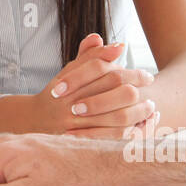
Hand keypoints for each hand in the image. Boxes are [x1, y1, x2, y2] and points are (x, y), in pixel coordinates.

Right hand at [17, 33, 158, 136]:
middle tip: (150, 93)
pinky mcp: (80, 140)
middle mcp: (72, 99)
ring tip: (151, 109)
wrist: (34, 119)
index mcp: (71, 80)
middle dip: (136, 89)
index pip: (103, 68)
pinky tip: (140, 127)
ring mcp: (75, 122)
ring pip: (117, 116)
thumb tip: (117, 44)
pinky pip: (111, 137)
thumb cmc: (60, 92)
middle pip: (113, 88)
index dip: (129, 71)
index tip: (147, 76)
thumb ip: (91, 55)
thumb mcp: (71, 70)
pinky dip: (130, 132)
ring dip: (138, 112)